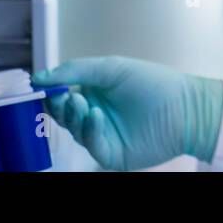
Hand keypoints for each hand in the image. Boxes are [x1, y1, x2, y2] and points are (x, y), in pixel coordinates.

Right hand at [33, 56, 222, 170]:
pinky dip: (90, 129)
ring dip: (74, 115)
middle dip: (58, 105)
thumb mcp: (112, 68)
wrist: (185, 107)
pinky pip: (92, 144)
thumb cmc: (153, 83)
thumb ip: (76, 70)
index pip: (61, 94)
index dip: (50, 91)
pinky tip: (96, 115)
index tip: (38, 85)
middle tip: (63, 96)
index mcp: (94, 92)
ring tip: (82, 102)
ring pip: (74, 130)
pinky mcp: (110, 154)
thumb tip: (40, 76)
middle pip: (63, 114)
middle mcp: (94, 115)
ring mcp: (102, 136)